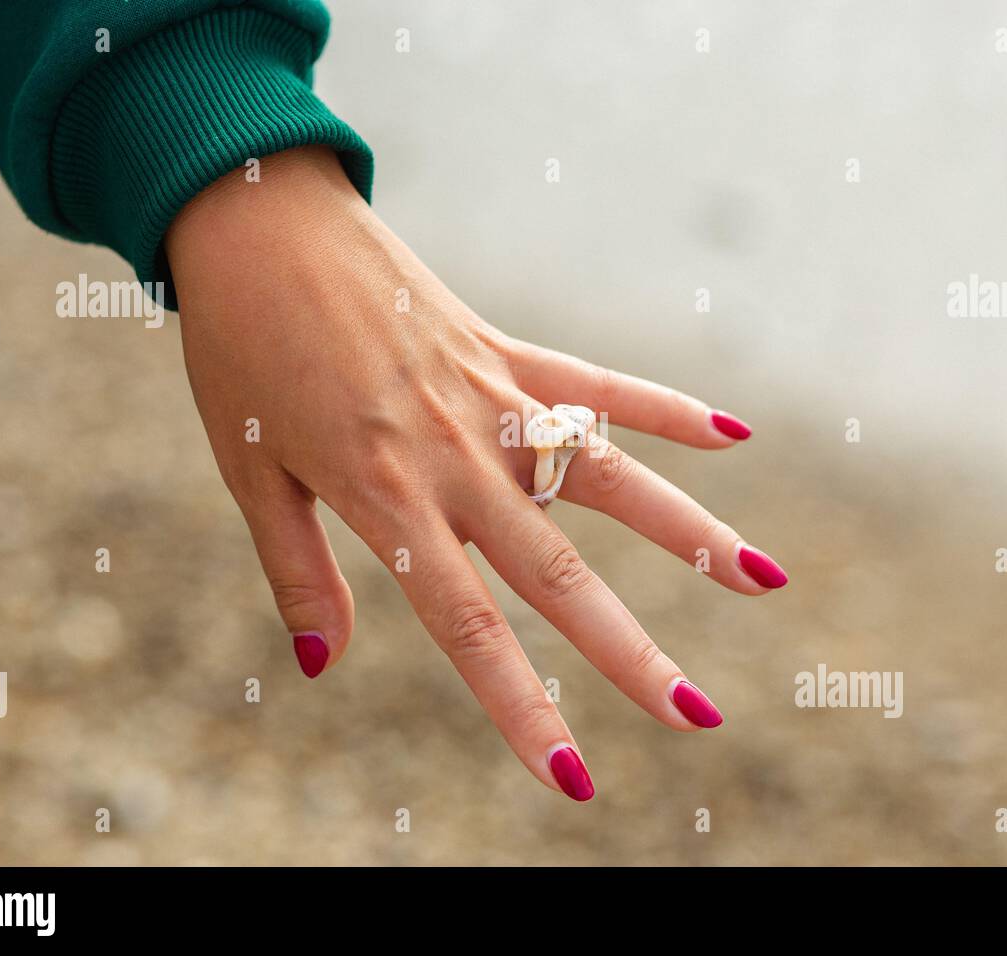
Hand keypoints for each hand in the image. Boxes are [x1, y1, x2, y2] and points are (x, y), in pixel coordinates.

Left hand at [166, 146, 787, 800]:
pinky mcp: (507, 349)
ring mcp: (493, 398)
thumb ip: (297, 572)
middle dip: (633, 656)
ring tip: (764, 582)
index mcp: (388, 499)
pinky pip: (599, 384)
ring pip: (610, 479)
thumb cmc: (242, 357)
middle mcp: (456, 457)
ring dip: (690, 535)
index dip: (524, 709)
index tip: (576, 778)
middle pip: (561, 575)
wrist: (259, 224)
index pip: (471, 628)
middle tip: (702, 718)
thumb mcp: (250, 473)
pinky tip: (734, 436)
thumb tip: (322, 666)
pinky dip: (666, 407)